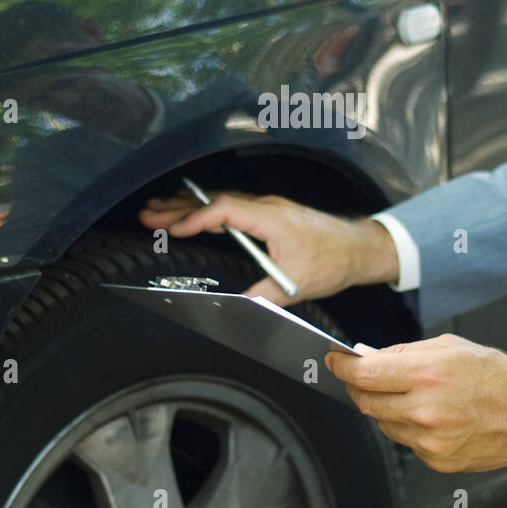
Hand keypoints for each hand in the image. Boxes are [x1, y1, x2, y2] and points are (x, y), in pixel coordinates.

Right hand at [137, 190, 399, 304]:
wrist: (359, 247)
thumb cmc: (333, 260)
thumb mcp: (296, 284)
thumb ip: (262, 295)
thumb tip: (234, 306)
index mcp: (272, 217)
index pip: (224, 210)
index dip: (195, 218)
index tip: (170, 228)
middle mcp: (267, 206)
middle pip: (215, 202)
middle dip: (178, 207)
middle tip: (147, 214)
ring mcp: (268, 207)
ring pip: (221, 201)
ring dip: (189, 206)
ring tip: (157, 210)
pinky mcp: (270, 212)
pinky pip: (231, 206)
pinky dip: (207, 209)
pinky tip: (193, 214)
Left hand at [325, 334, 506, 471]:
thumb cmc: (496, 375)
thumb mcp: (449, 347)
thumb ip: (403, 353)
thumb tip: (367, 356)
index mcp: (427, 375)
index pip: (364, 373)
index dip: (341, 366)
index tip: (333, 360)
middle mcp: (426, 410)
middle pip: (366, 402)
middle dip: (358, 386)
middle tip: (362, 376)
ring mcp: (431, 440)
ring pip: (383, 424)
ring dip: (384, 408)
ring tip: (407, 394)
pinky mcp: (438, 460)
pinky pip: (406, 442)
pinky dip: (408, 427)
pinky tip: (430, 415)